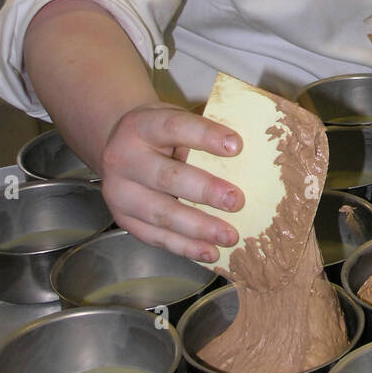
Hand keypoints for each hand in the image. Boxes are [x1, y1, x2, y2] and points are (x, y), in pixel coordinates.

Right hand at [99, 102, 242, 262]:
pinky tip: (210, 252)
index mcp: (140, 126)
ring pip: (162, 213)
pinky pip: (157, 237)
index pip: (174, 127)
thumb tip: (254, 150)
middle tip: (237, 201)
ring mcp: (119, 193)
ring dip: (199, 228)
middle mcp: (123, 159)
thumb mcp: (173, 120)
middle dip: (205, 191)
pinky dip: (186, 247)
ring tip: (230, 236)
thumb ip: (202, 131)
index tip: (237, 147)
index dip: (205, 136)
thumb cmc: (160, 135)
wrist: (117, 149)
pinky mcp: (124, 220)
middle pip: (167, 177)